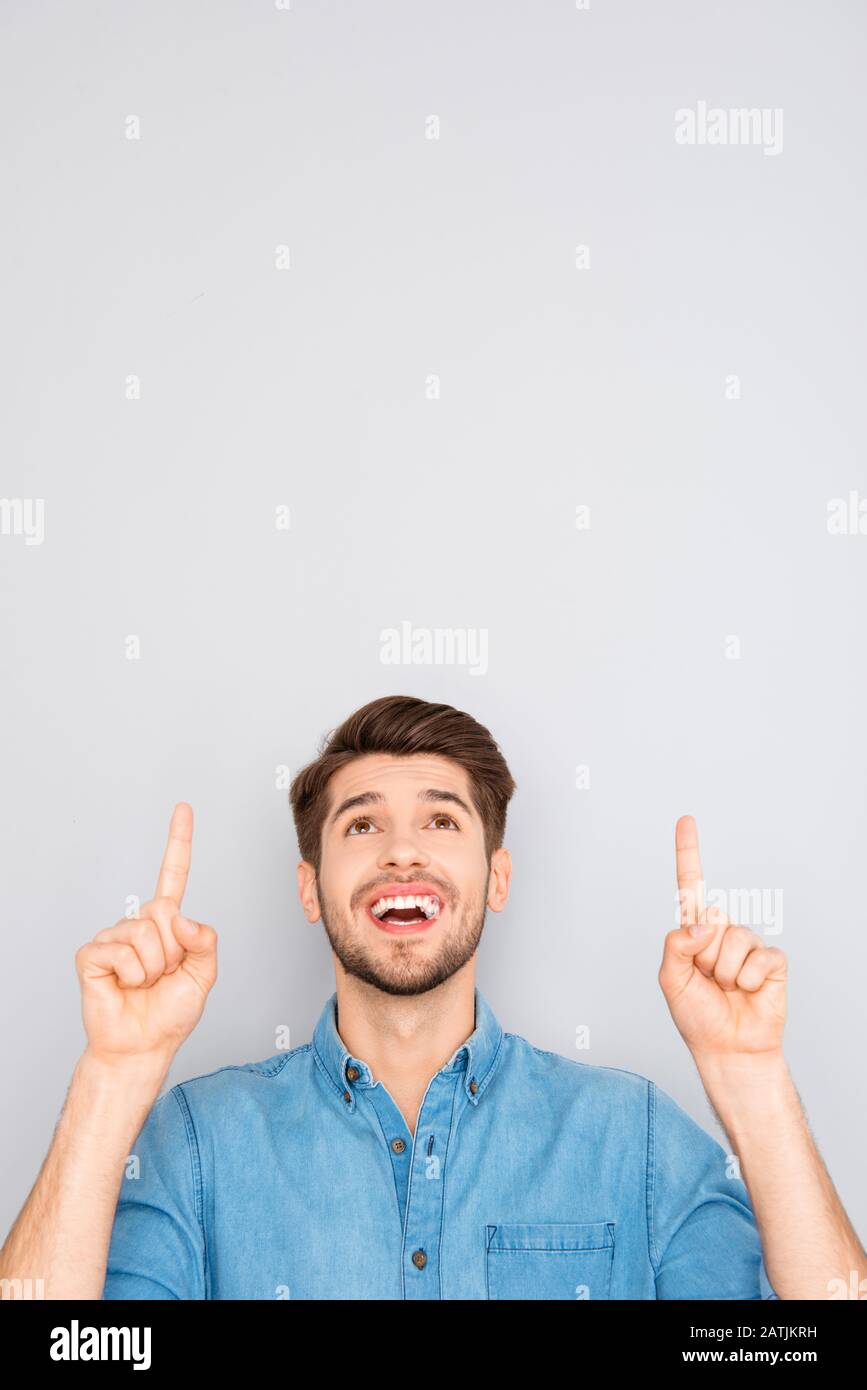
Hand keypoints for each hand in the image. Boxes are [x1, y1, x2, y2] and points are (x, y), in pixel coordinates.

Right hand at [75, 804, 217, 1065]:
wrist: (142, 1046)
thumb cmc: (171, 1012)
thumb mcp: (204, 975)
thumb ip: (205, 942)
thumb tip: (181, 918)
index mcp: (167, 924)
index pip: (173, 875)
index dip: (178, 841)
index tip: (183, 807)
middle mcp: (139, 923)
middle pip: (165, 911)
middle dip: (174, 951)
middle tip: (163, 976)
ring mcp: (113, 936)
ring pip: (147, 935)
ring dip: (155, 968)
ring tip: (144, 984)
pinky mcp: (92, 954)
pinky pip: (123, 952)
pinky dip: (132, 974)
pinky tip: (124, 985)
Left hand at [658, 815, 786, 1061]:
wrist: (729, 1048)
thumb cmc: (697, 1016)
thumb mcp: (671, 981)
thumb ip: (676, 946)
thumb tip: (703, 923)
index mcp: (694, 933)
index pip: (690, 887)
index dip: (688, 852)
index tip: (686, 820)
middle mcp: (721, 932)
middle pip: (711, 918)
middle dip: (705, 954)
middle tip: (709, 979)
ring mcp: (747, 945)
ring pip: (734, 938)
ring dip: (727, 972)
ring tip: (728, 989)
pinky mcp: (771, 961)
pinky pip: (759, 958)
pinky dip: (750, 980)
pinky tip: (749, 992)